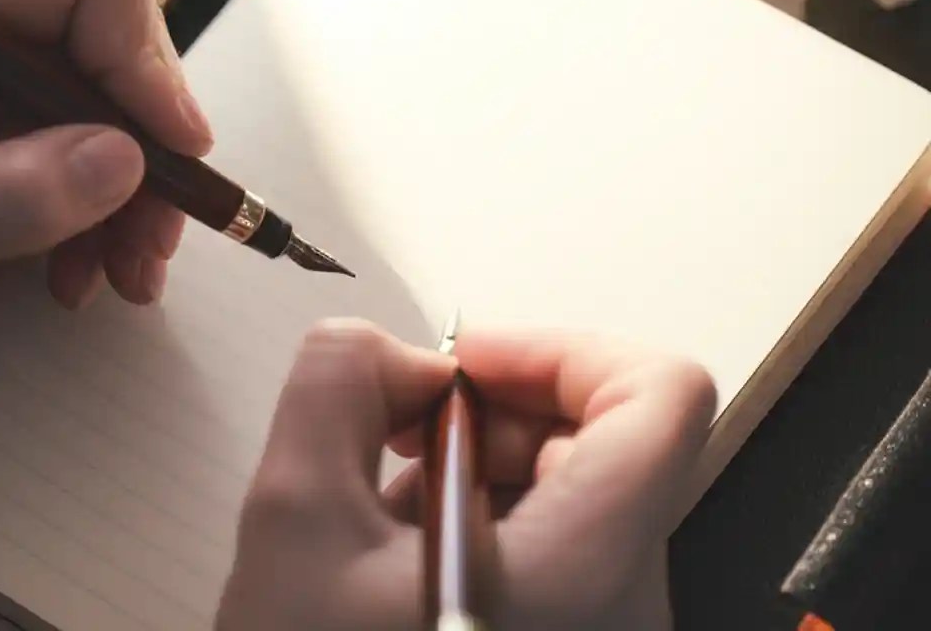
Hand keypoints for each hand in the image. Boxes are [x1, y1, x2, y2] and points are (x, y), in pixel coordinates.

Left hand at [0, 0, 210, 411]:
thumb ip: (7, 199)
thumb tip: (128, 158)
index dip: (147, 58)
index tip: (175, 156)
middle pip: (115, 50)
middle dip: (150, 150)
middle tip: (152, 248)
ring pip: (112, 110)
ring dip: (136, 197)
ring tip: (121, 281)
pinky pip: (84, 153)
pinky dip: (105, 216)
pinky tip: (82, 275)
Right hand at [216, 319, 715, 630]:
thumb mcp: (290, 521)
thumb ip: (333, 386)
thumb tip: (386, 352)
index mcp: (582, 569)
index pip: (660, 395)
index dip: (560, 349)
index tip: (468, 364)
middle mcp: (621, 605)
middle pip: (609, 438)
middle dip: (492, 410)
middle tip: (401, 428)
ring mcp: (604, 628)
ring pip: (577, 490)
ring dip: (478, 463)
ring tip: (386, 504)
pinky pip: (557, 544)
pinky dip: (483, 516)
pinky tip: (402, 551)